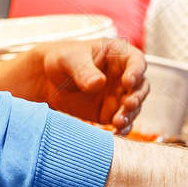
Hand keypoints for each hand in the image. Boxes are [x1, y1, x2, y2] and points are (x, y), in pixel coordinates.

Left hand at [1, 39, 149, 132]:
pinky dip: (123, 127)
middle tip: (128, 104)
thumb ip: (84, 70)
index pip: (136, 61)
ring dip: (130, 115)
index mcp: (118, 54)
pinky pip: (123, 121)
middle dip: (137, 97)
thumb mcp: (70, 60)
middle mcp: (123, 75)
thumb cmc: (61, 60)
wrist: (47, 80)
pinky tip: (117, 132)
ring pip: (134, 106)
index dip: (137, 71)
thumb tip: (98, 84)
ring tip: (118, 122)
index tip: (129, 81)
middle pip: (140, 87)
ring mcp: (119, 95)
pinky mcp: (111, 112)